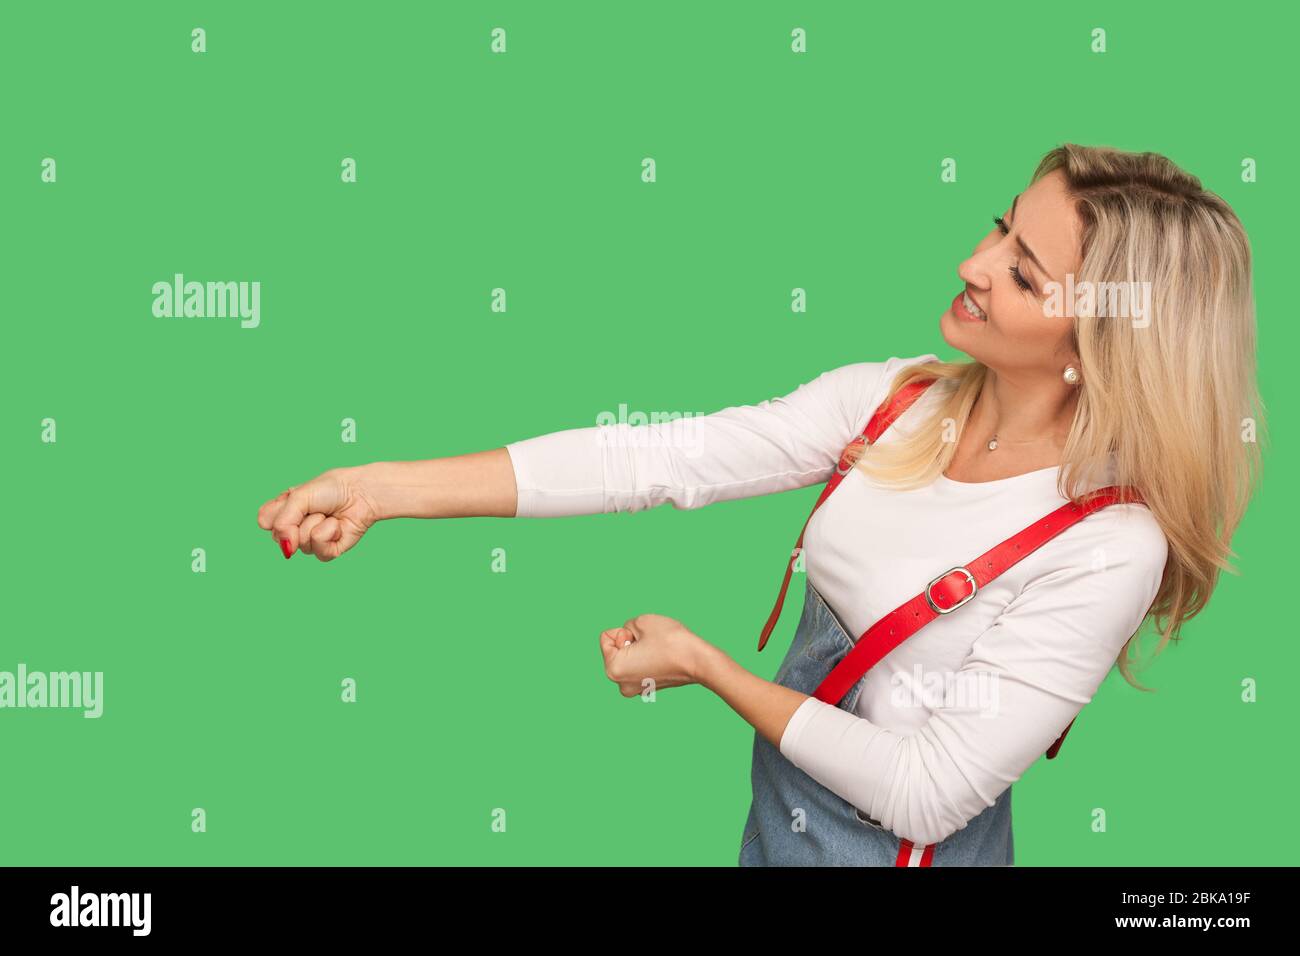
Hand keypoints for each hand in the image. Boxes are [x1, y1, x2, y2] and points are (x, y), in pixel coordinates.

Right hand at [256, 465, 380, 561]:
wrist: (361, 492)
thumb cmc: (331, 489)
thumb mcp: (298, 497)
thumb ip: (283, 523)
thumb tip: (286, 550)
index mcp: (284, 512)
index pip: (265, 521)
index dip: (278, 512)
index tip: (293, 498)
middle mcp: (294, 528)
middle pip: (280, 535)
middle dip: (298, 517)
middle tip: (315, 507)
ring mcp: (310, 541)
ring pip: (301, 543)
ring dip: (316, 523)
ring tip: (328, 515)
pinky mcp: (327, 551)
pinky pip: (319, 550)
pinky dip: (328, 533)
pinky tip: (337, 525)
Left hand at [599, 613, 714, 696]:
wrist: (699, 661)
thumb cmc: (670, 640)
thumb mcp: (641, 621)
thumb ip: (626, 626)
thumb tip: (629, 641)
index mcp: (613, 670)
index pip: (606, 637)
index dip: (626, 631)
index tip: (643, 639)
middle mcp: (620, 685)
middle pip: (616, 649)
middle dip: (631, 641)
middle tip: (652, 645)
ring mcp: (635, 690)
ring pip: (629, 656)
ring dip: (640, 648)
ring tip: (658, 652)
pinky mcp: (648, 688)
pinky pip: (640, 665)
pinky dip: (648, 658)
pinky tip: (662, 659)